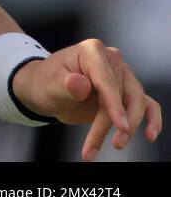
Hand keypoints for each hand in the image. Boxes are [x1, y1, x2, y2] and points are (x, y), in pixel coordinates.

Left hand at [11, 39, 162, 160]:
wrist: (45, 89)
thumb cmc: (45, 84)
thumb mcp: (49, 86)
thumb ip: (65, 85)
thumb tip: (81, 84)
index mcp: (92, 51)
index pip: (107, 80)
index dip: (113, 104)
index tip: (120, 126)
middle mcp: (111, 59)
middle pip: (122, 94)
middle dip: (115, 122)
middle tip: (110, 145)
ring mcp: (122, 74)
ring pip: (136, 102)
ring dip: (130, 126)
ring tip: (117, 145)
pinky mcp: (127, 90)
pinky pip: (147, 104)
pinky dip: (151, 119)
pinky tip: (150, 135)